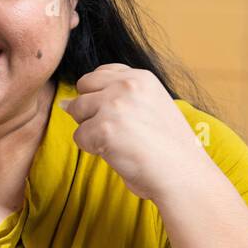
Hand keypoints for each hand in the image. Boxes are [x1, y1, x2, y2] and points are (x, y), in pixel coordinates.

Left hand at [57, 63, 209, 201]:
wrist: (183, 174)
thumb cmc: (167, 148)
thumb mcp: (150, 107)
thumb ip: (115, 97)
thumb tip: (64, 103)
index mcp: (141, 77)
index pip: (100, 73)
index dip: (101, 95)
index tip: (118, 115)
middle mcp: (126, 84)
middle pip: (83, 88)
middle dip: (90, 110)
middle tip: (116, 131)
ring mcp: (114, 105)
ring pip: (77, 111)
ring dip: (91, 130)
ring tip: (120, 143)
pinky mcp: (103, 128)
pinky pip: (79, 137)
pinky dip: (93, 150)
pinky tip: (118, 154)